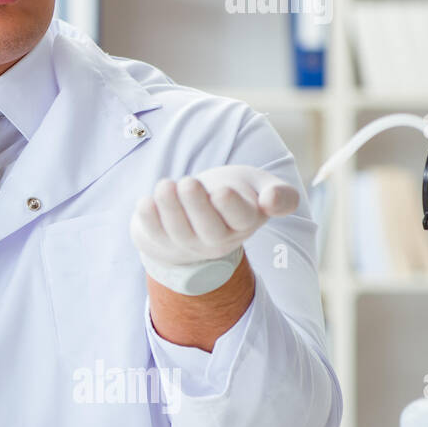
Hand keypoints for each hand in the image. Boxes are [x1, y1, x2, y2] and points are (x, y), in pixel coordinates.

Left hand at [129, 164, 299, 292]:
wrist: (199, 205)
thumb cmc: (236, 192)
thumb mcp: (262, 186)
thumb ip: (280, 194)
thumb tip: (271, 201)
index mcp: (245, 221)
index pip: (242, 219)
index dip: (231, 207)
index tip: (221, 191)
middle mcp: (218, 238)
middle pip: (210, 230)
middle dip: (197, 207)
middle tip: (188, 182)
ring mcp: (189, 244)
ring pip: (180, 233)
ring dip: (170, 209)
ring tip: (165, 185)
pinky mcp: (163, 241)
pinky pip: (154, 235)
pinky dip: (148, 219)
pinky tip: (147, 200)